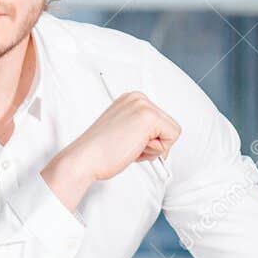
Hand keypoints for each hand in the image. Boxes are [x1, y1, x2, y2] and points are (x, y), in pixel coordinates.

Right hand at [41, 91, 180, 211]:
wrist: (84, 159)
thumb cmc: (99, 151)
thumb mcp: (124, 130)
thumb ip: (141, 128)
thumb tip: (160, 137)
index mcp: (131, 99)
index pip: (159, 121)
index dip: (149, 139)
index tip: (129, 141)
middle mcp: (138, 98)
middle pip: (168, 125)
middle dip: (154, 143)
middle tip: (129, 146)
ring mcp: (143, 105)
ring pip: (172, 132)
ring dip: (154, 147)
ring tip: (130, 147)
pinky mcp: (149, 117)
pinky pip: (172, 137)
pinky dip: (157, 150)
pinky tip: (134, 148)